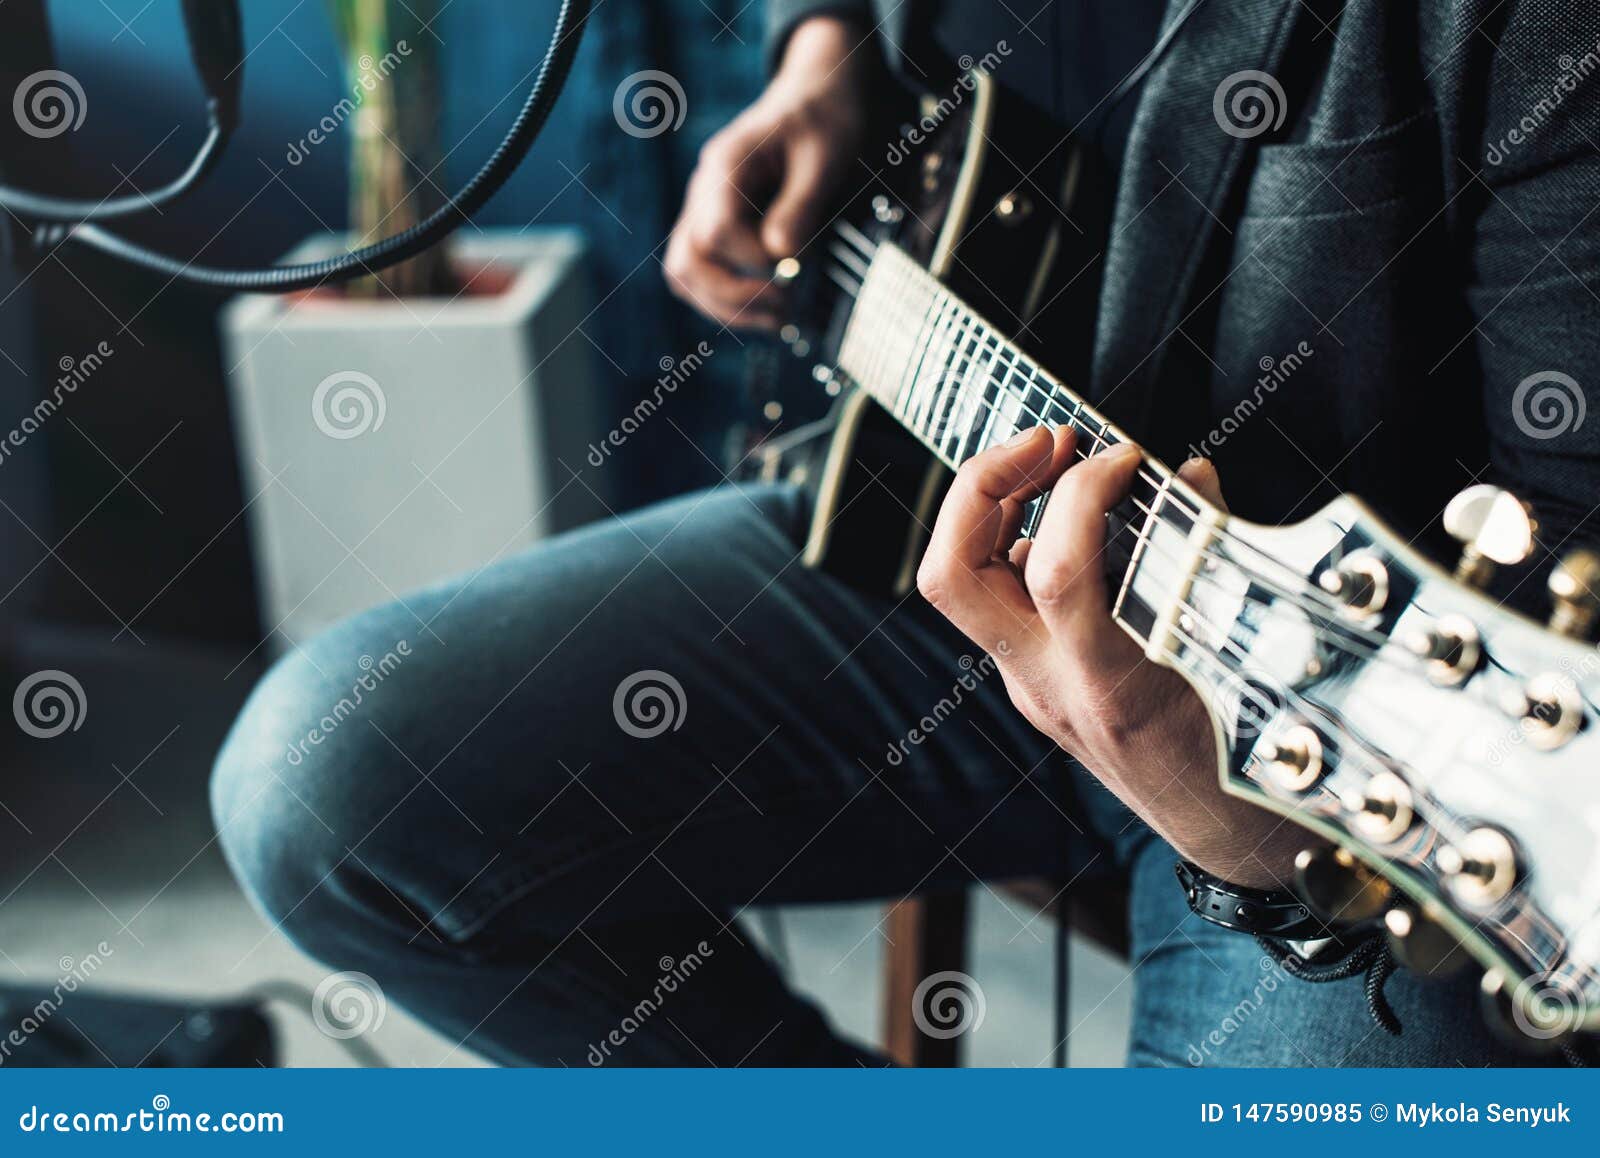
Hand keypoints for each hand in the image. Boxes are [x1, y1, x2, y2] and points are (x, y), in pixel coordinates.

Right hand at [664, 16, 872, 329]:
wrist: (816, 97)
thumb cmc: (823, 121)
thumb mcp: (826, 156)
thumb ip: (801, 205)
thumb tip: (781, 256)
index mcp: (725, 165)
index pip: (717, 232)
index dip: (755, 261)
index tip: (799, 264)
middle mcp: (703, 191)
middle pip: (687, 262)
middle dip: (734, 297)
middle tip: (785, 309)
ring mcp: (703, 211)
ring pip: (686, 275)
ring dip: (728, 309)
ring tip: (780, 320)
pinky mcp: (715, 229)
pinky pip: (701, 276)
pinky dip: (729, 303)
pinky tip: (770, 311)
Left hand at [915, 427, 1306, 889]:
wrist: (1230, 839)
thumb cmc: (1249, 757)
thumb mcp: (1246, 660)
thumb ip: (1211, 560)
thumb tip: (1190, 476)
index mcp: (1106, 686)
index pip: (1056, 573)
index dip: (1081, 495)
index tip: (1127, 457)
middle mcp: (1047, 687)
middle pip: (950, 578)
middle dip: (982, 486)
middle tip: (1048, 439)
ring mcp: (1031, 688)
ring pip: (960, 585)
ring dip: (993, 506)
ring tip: (1055, 459)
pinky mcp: (1036, 684)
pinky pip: (1002, 601)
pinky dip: (1023, 542)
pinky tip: (1071, 520)